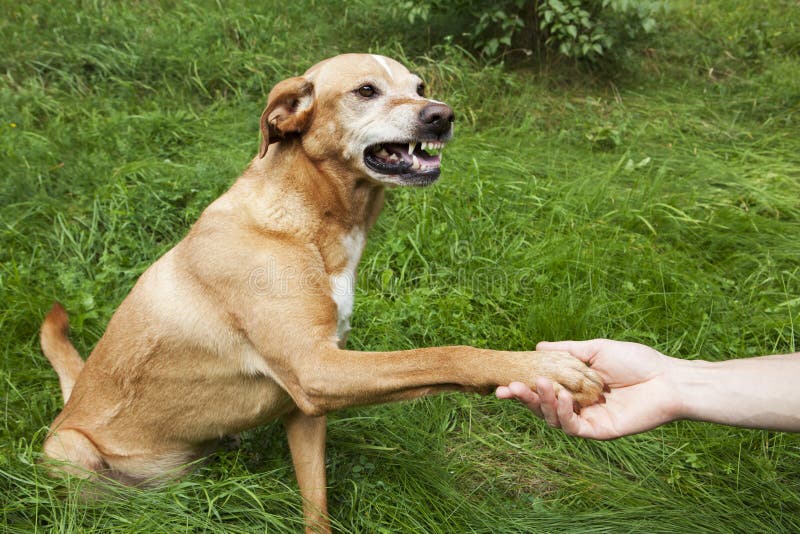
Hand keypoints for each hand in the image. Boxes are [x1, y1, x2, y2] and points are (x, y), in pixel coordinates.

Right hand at [496, 339, 683, 439]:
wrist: (667, 379)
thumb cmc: (636, 362)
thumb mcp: (595, 350)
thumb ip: (566, 350)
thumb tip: (536, 347)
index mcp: (574, 387)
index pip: (542, 389)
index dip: (522, 387)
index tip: (503, 382)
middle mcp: (577, 406)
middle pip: (542, 407)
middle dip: (523, 398)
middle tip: (509, 388)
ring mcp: (587, 420)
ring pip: (552, 418)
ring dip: (542, 402)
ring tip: (539, 384)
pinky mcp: (598, 431)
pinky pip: (572, 427)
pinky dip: (563, 413)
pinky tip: (562, 397)